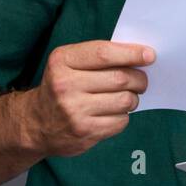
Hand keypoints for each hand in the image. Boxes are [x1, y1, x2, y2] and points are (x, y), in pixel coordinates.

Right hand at [25, 40, 155, 157]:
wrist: (35, 123)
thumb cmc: (62, 86)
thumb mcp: (68, 62)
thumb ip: (98, 56)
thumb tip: (140, 56)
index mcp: (62, 61)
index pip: (104, 54)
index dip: (131, 53)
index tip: (149, 55)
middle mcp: (65, 85)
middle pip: (120, 78)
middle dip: (139, 78)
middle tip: (141, 80)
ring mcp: (74, 111)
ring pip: (125, 101)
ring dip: (133, 98)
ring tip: (127, 97)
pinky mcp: (84, 132)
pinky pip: (121, 121)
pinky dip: (123, 116)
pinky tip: (113, 113)